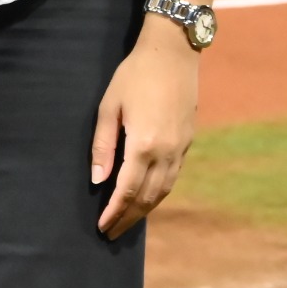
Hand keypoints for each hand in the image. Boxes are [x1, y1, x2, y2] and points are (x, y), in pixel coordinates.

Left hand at [91, 19, 199, 237]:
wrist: (173, 54)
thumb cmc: (134, 75)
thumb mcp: (109, 106)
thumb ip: (103, 145)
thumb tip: (99, 180)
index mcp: (144, 144)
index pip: (127, 190)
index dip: (115, 211)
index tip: (102, 227)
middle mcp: (166, 153)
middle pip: (148, 197)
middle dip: (129, 218)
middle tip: (111, 234)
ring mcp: (181, 149)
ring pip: (164, 191)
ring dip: (145, 210)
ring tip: (127, 222)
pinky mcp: (187, 143)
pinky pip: (173, 177)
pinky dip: (159, 193)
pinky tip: (147, 198)